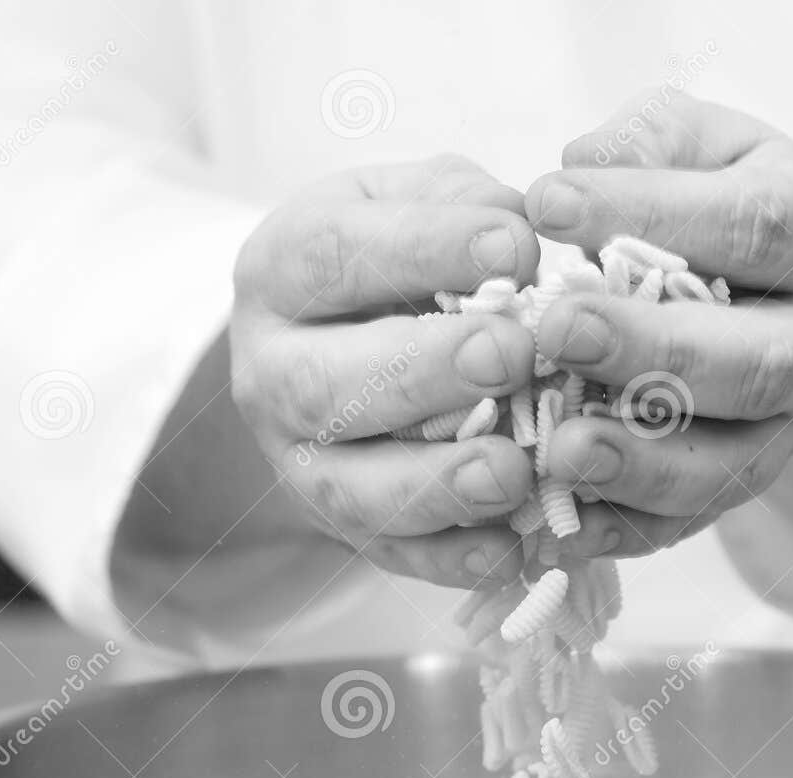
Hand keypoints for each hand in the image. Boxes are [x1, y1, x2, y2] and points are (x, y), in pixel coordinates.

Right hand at [230, 155, 540, 587]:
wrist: (344, 340)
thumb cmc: (396, 259)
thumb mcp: (412, 201)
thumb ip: (461, 202)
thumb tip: (521, 234)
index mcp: (281, 271)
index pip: (335, 255)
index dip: (424, 250)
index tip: (517, 247)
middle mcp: (272, 374)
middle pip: (327, 384)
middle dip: (423, 372)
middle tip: (511, 354)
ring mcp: (299, 463)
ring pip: (351, 487)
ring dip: (435, 484)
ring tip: (513, 470)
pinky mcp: (344, 528)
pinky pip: (392, 555)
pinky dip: (452, 561)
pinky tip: (512, 550)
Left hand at [524, 94, 792, 557]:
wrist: (756, 286)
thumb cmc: (704, 199)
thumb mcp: (690, 141)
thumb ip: (647, 142)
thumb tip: (579, 171)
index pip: (752, 225)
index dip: (653, 215)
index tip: (545, 204)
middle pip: (755, 364)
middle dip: (653, 352)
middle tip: (560, 329)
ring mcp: (781, 427)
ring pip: (734, 463)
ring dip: (644, 462)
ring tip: (562, 447)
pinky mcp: (732, 487)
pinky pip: (688, 525)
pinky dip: (621, 530)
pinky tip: (557, 526)